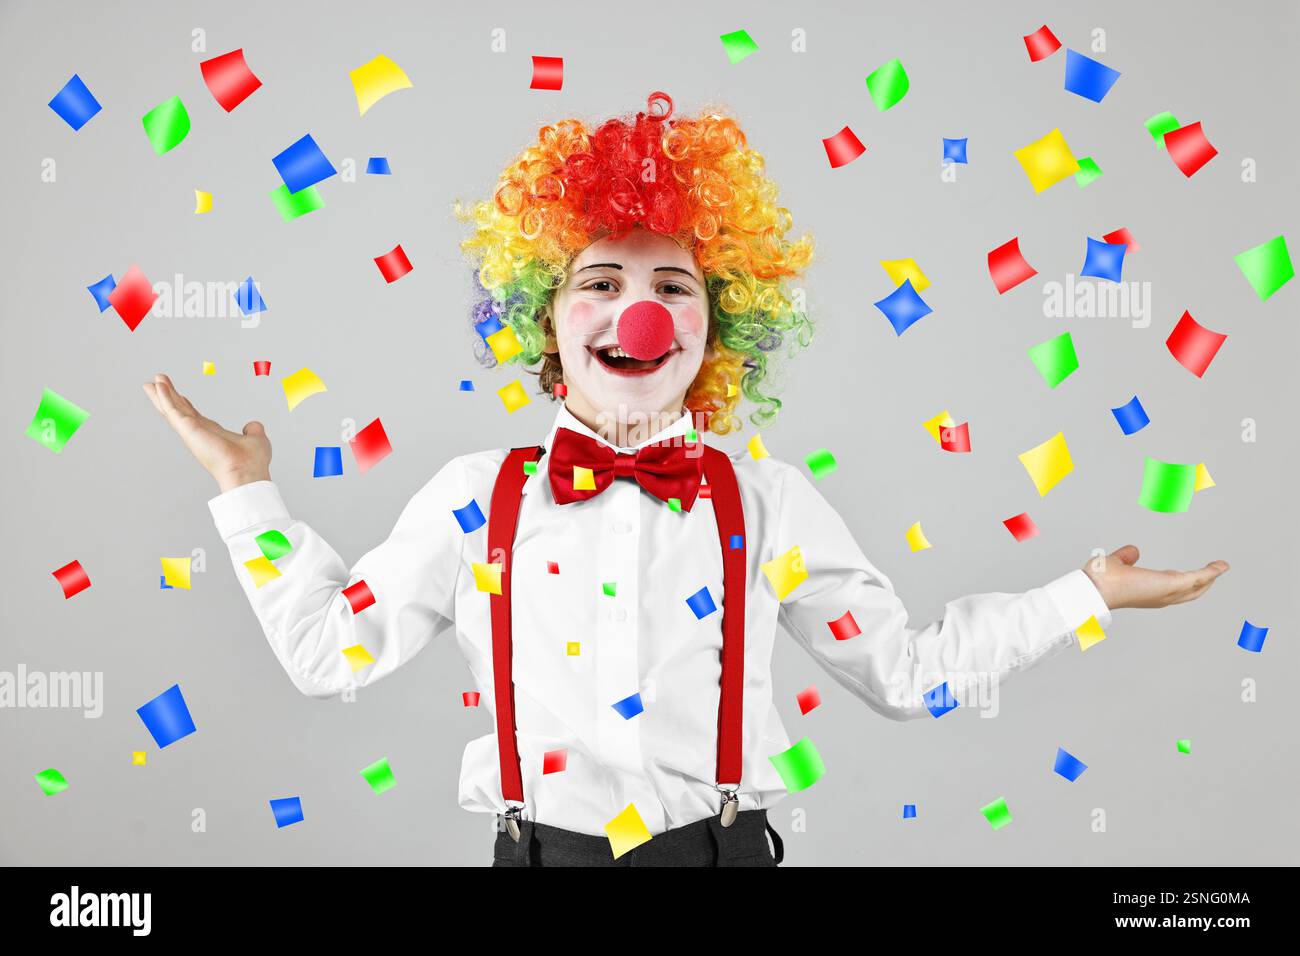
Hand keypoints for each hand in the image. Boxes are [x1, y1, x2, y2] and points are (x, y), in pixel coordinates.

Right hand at [142, 372, 271, 492]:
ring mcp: (191, 431)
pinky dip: (164, 397)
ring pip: (171, 410)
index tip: (179, 395)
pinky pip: (173, 410)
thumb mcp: (255, 439)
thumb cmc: (252, 463)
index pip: (195, 416)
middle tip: (156, 383)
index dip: (186, 405)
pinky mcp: (188, 429)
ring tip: (150, 382)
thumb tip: (252, 426)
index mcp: (212, 434)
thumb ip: (253, 430)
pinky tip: (158, 386)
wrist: (247, 472)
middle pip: (178, 411)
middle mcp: (199, 433)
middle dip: (167, 397)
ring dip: (161, 395)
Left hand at [1082, 544, 1228, 609]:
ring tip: (1221, 567)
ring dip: (1211, 576)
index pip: (1171, 588)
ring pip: (1197, 586)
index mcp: (1149, 591)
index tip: (1193, 574)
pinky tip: (1219, 565)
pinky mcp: (1172, 584)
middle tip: (1215, 571)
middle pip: (1190, 592)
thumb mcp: (1117, 564)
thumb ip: (1126, 557)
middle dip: (1204, 582)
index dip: (1183, 581)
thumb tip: (1133, 551)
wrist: (1096, 588)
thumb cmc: (1100, 581)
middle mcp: (1160, 596)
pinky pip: (1198, 578)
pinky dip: (1211, 572)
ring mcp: (1168, 592)